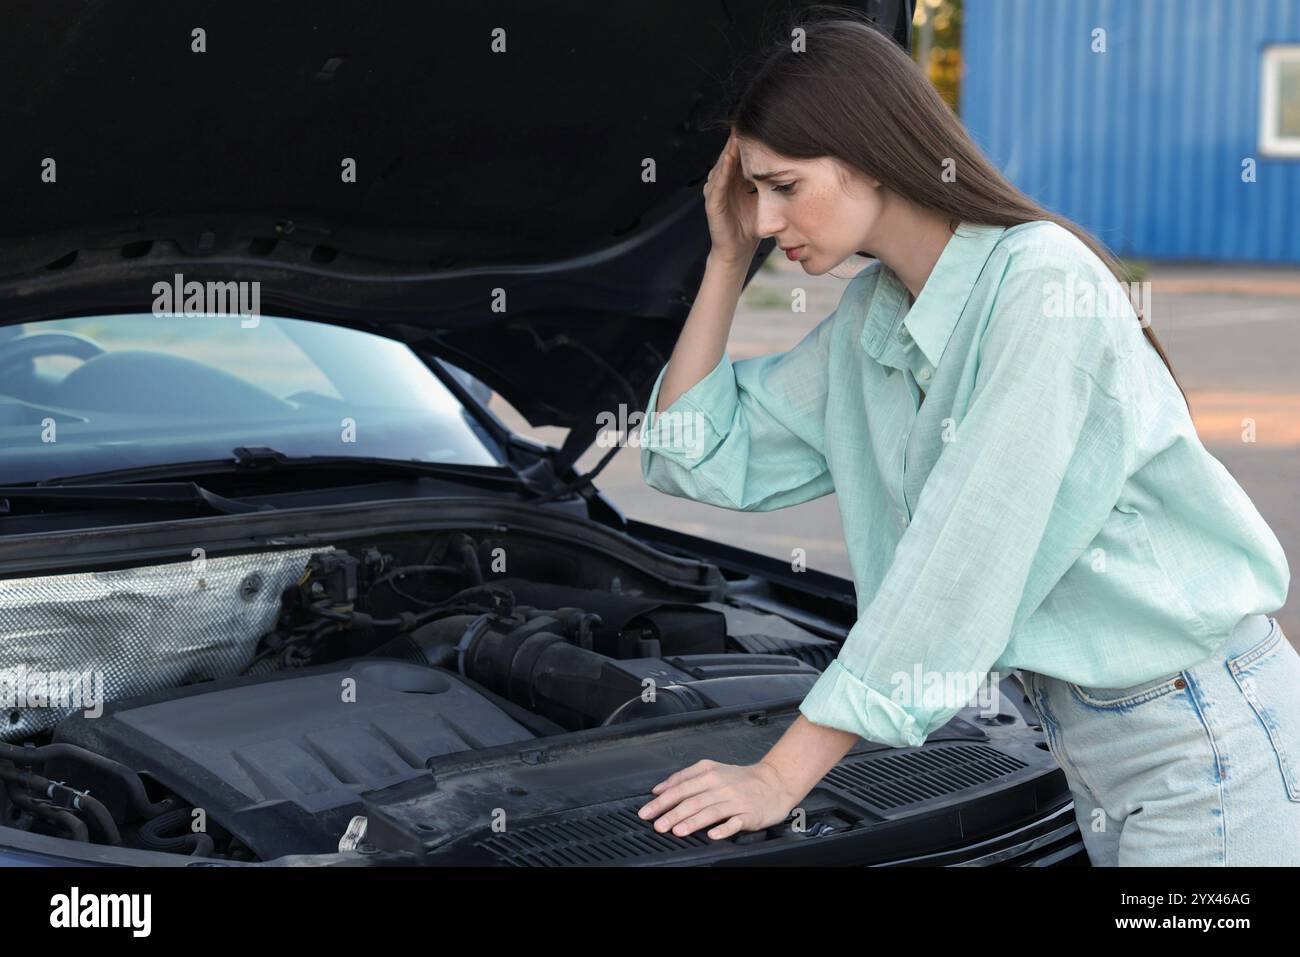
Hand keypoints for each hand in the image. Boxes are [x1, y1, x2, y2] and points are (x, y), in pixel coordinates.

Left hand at [636, 758, 798, 839]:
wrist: (774, 782)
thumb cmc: (740, 778)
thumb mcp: (712, 770)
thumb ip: (684, 777)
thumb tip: (659, 789)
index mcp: (709, 774)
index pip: (681, 786)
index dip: (663, 800)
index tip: (647, 811)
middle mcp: (721, 786)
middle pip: (693, 800)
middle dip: (672, 813)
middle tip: (657, 825)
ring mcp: (736, 800)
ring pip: (711, 811)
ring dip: (692, 821)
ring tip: (677, 831)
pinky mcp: (749, 814)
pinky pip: (735, 822)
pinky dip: (723, 829)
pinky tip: (712, 835)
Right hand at [703, 129, 760, 265]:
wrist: (739, 251)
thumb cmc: (753, 225)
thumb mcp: (767, 197)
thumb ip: (773, 181)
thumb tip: (796, 164)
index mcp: (737, 178)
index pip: (742, 153)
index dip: (749, 139)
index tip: (761, 120)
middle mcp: (724, 181)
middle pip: (731, 153)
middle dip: (738, 138)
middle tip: (747, 119)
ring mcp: (716, 191)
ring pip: (723, 165)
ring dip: (730, 150)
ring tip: (738, 134)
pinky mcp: (713, 204)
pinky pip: (717, 185)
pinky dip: (723, 171)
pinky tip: (729, 160)